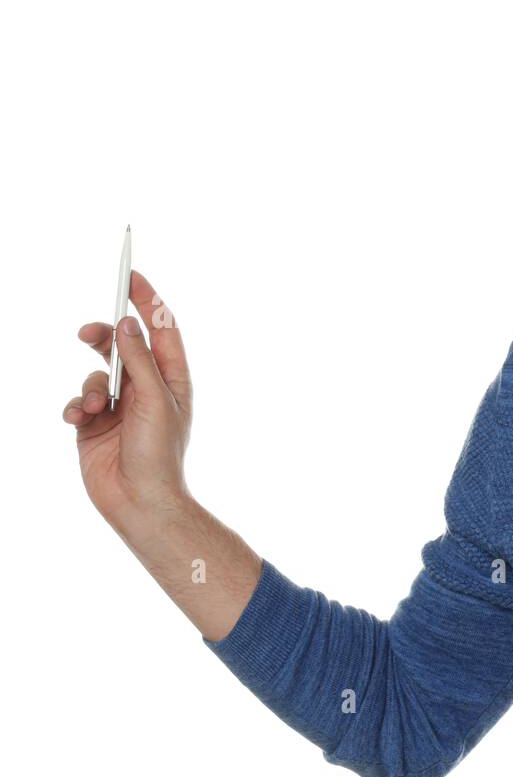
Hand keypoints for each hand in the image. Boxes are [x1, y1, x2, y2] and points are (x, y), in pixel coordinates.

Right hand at [63, 268, 193, 528]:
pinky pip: (78, 401)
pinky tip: (80, 420)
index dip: (147, 301)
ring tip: (96, 408)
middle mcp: (146, 389)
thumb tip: (127, 324)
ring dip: (90, 388)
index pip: (160, 331)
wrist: (140, 502)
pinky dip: (76, 406)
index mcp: (172, 380)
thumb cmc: (159, 455)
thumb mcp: (155, 402)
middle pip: (121, 346)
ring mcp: (119, 406)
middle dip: (102, 337)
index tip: (131, 274)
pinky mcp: (95, 424)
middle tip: (88, 333)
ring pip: (95, 374)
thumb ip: (140, 361)